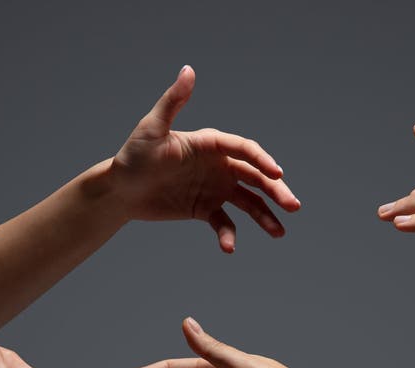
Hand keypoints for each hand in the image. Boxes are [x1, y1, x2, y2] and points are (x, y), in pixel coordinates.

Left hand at [108, 65, 299, 251]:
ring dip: (265, 216)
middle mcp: (218, 166)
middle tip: (293, 206)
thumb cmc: (134, 155)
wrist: (120, 190)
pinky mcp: (206, 210)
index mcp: (211, 144)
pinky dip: (229, 235)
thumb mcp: (152, 129)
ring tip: (279, 233)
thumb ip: (173, 102)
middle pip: (255, 177)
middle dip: (276, 191)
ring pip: (248, 202)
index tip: (277, 174)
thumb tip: (188, 70)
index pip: (244, 151)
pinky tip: (229, 248)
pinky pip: (224, 224)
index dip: (262, 161)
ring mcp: (215, 189)